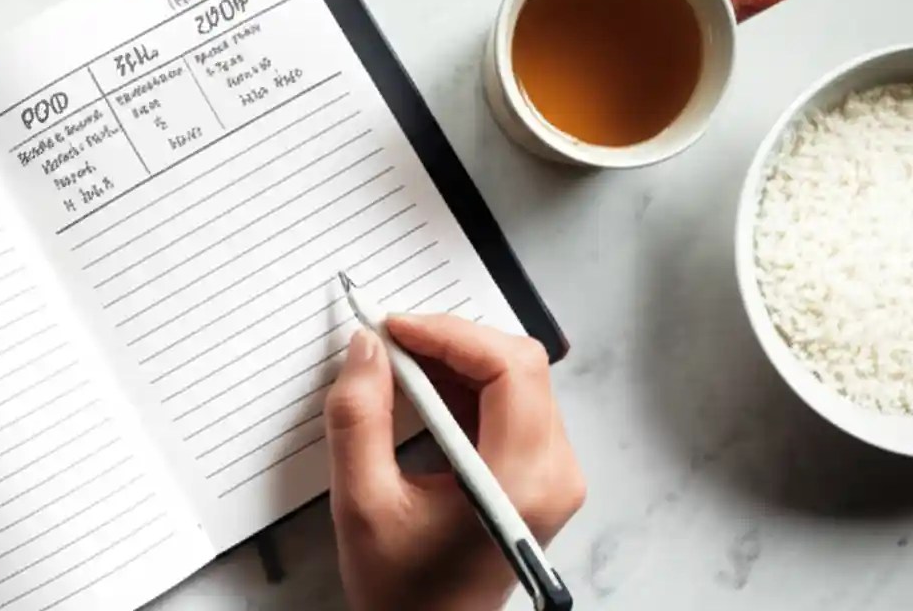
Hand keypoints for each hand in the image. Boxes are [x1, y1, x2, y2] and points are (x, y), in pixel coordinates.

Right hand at [324, 314, 584, 610]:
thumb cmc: (405, 593)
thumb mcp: (363, 504)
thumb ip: (358, 419)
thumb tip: (367, 350)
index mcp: (522, 481)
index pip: (508, 369)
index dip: (449, 334)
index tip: (396, 328)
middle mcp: (554, 473)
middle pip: (518, 365)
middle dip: (450, 341)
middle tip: (392, 342)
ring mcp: (552, 474)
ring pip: (515, 378)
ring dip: (455, 361)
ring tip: (399, 366)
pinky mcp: (537, 474)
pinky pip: (509, 405)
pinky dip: (464, 387)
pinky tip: (421, 391)